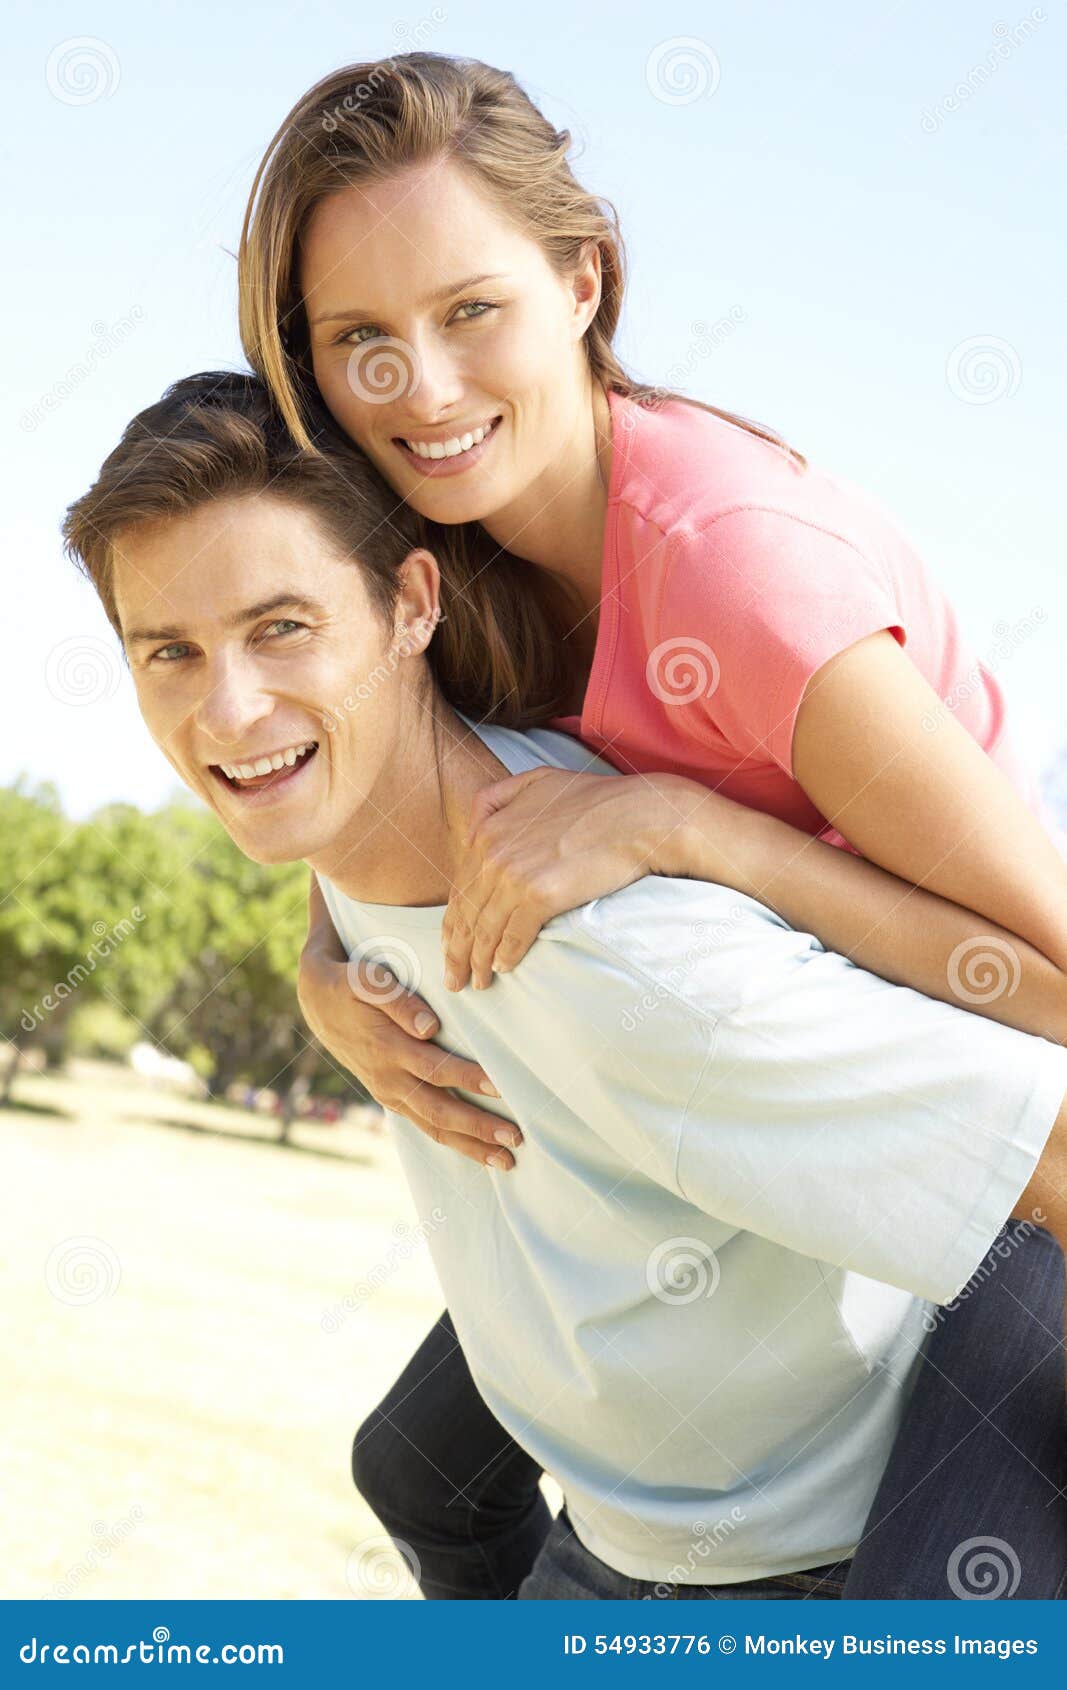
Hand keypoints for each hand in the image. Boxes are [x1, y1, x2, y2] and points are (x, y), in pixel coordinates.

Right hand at [296, 939, 521, 1169]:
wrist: (318, 1003)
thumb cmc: (351, 985)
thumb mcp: (368, 981)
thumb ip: (398, 1002)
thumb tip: (430, 1026)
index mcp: (387, 1049)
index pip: (435, 1069)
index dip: (468, 1078)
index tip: (500, 1086)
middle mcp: (388, 1079)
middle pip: (438, 1110)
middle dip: (477, 1128)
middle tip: (514, 1138)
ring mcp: (388, 1092)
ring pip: (432, 1126)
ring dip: (470, 1145)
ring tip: (505, 1160)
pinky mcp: (390, 1098)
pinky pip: (423, 1125)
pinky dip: (451, 1140)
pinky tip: (477, 1150)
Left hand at [441, 767, 675, 990]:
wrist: (638, 817)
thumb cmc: (596, 800)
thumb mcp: (537, 782)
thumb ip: (499, 799)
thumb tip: (476, 823)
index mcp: (488, 830)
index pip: (460, 886)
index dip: (453, 920)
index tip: (451, 943)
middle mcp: (494, 854)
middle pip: (466, 912)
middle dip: (457, 950)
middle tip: (454, 977)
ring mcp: (515, 876)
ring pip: (486, 928)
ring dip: (479, 961)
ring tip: (478, 983)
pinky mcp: (540, 896)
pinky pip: (514, 935)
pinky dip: (506, 955)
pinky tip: (504, 968)